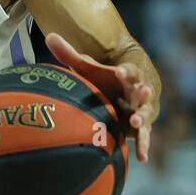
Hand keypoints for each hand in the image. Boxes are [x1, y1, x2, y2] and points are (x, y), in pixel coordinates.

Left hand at [45, 32, 157, 162]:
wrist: (124, 92)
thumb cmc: (105, 78)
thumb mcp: (88, 66)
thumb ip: (70, 54)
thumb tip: (50, 36)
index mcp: (128, 75)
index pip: (130, 71)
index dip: (127, 71)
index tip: (120, 71)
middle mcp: (138, 92)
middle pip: (143, 91)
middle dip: (142, 92)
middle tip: (142, 90)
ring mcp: (141, 110)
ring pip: (145, 113)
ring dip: (142, 117)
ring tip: (136, 121)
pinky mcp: (140, 127)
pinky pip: (143, 137)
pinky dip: (143, 145)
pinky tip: (142, 158)